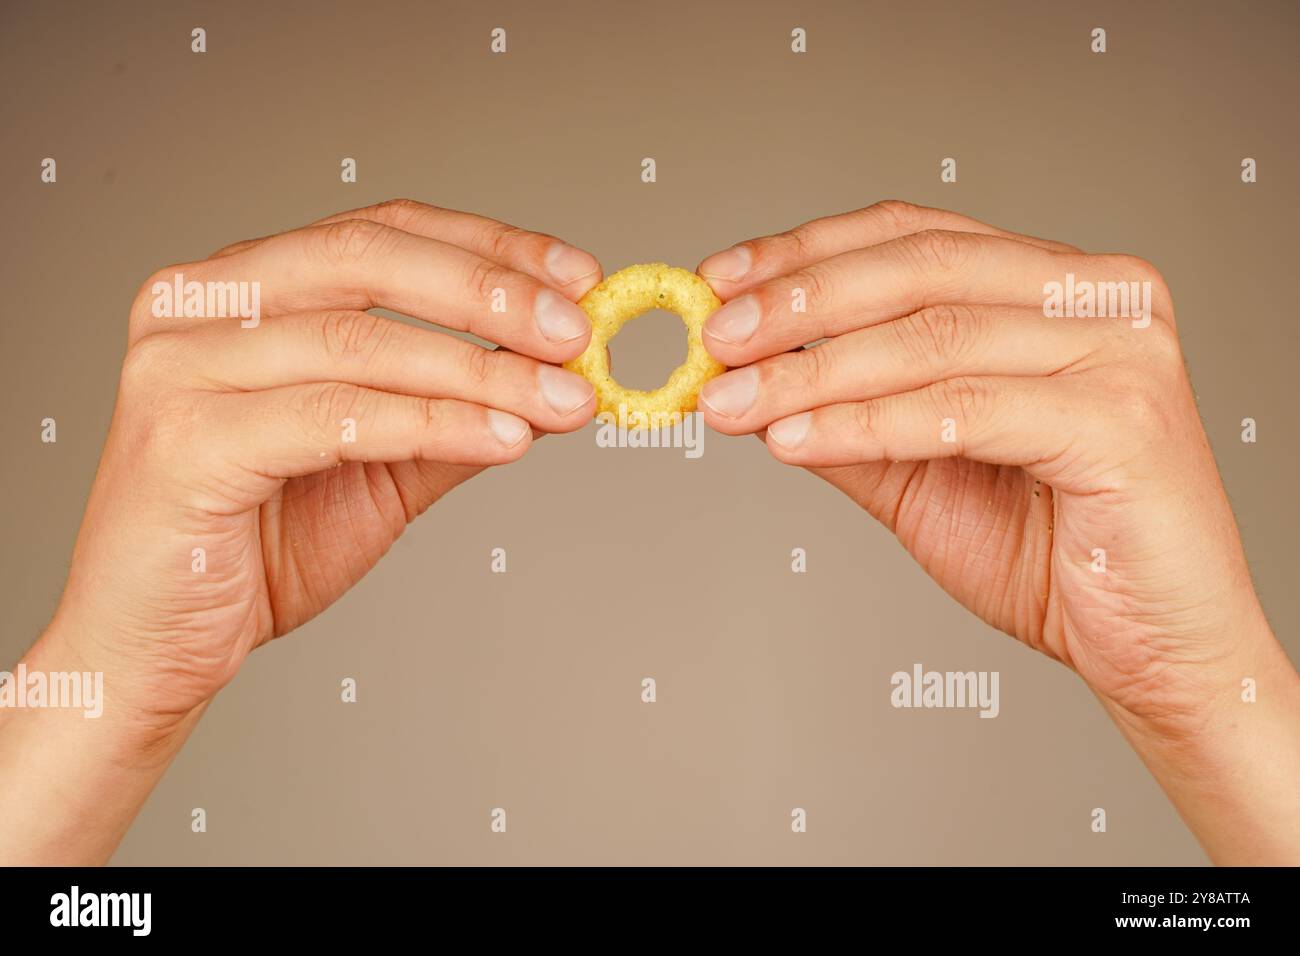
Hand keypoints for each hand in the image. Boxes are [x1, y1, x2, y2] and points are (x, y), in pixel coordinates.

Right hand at [47, 198, 600, 730]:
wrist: (156, 645)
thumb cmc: (257, 545)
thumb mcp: (381, 464)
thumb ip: (454, 410)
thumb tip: (555, 378)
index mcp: (241, 287)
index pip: (380, 232)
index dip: (488, 247)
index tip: (577, 276)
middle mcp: (198, 304)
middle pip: (367, 259)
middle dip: (490, 293)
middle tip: (577, 332)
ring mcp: (180, 367)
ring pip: (359, 341)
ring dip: (480, 370)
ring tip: (563, 398)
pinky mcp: (185, 441)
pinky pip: (335, 418)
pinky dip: (433, 423)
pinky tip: (504, 438)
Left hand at [695, 200, 1299, 861]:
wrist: (1153, 647)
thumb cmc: (1051, 551)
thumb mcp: (921, 470)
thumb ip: (848, 415)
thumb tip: (748, 380)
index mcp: (1057, 287)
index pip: (915, 237)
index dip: (808, 252)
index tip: (722, 278)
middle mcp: (1099, 299)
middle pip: (921, 271)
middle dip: (800, 304)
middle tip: (716, 338)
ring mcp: (1119, 354)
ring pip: (934, 339)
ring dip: (815, 372)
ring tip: (734, 401)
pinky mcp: (1121, 423)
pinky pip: (964, 412)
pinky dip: (867, 423)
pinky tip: (795, 439)